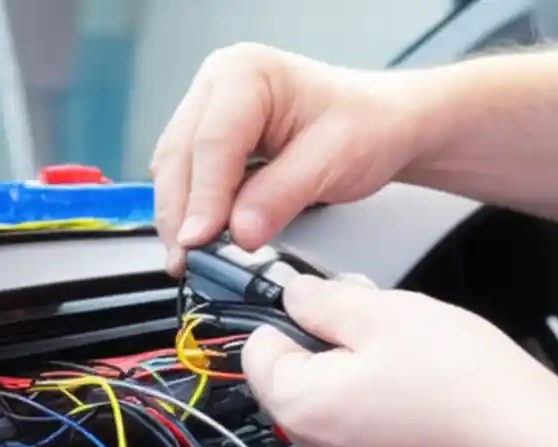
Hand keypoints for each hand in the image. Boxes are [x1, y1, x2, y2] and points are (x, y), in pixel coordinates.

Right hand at [150, 43, 429, 273]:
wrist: (383, 123)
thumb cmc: (366, 124)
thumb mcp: (332, 161)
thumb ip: (280, 197)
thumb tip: (237, 233)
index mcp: (246, 73)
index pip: (212, 141)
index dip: (203, 196)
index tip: (198, 242)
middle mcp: (218, 84)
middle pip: (180, 156)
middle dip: (181, 213)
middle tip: (188, 262)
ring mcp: (208, 110)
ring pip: (174, 170)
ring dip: (180, 216)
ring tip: (191, 260)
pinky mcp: (209, 138)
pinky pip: (186, 178)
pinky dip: (190, 211)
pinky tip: (201, 239)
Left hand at [241, 275, 557, 446]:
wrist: (528, 444)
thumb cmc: (463, 384)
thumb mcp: (382, 313)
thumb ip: (321, 300)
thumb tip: (292, 295)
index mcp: (298, 406)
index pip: (256, 348)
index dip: (291, 315)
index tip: (325, 302)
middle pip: (293, 375)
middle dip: (328, 341)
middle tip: (380, 321)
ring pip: (331, 399)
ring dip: (358, 369)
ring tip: (409, 354)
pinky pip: (362, 426)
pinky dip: (382, 401)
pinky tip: (423, 387)